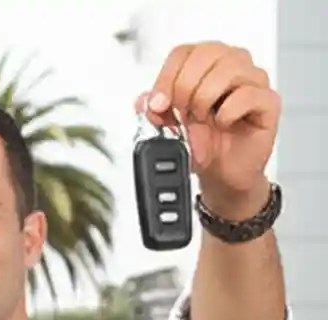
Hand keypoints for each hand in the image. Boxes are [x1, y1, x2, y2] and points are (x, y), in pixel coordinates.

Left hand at [138, 42, 278, 217]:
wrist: (221, 172)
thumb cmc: (201, 142)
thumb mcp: (168, 125)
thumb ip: (154, 109)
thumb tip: (145, 101)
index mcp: (205, 63)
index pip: (184, 52)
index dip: (166, 78)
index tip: (157, 104)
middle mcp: (232, 65)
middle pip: (207, 53)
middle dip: (185, 87)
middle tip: (180, 112)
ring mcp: (254, 81)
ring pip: (230, 68)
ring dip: (206, 97)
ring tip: (202, 118)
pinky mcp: (268, 102)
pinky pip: (249, 94)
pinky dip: (228, 112)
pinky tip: (222, 123)